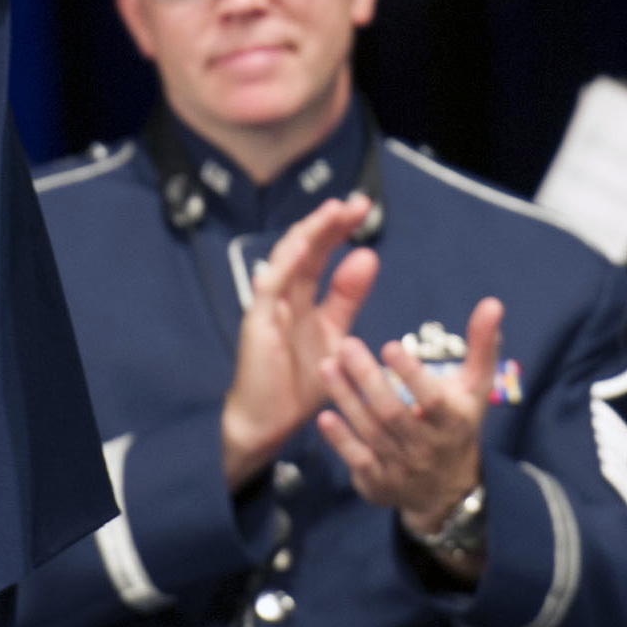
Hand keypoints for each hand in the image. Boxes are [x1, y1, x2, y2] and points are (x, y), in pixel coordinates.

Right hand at [219, 196, 378, 487]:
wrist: (270, 423)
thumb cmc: (298, 383)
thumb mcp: (336, 335)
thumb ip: (348, 297)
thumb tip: (368, 256)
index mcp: (303, 296)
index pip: (322, 253)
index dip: (340, 229)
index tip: (364, 208)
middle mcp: (285, 295)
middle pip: (306, 248)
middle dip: (330, 223)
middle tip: (357, 202)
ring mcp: (269, 306)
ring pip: (287, 259)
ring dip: (310, 233)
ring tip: (333, 212)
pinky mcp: (258, 322)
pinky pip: (270, 287)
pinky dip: (286, 264)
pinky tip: (304, 245)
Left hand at [317, 296, 505, 579]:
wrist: (447, 490)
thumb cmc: (458, 424)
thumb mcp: (475, 388)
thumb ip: (482, 345)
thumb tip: (492, 303)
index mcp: (453, 422)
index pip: (431, 399)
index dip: (410, 375)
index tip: (388, 345)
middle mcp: (427, 448)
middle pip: (392, 413)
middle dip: (367, 378)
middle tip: (345, 344)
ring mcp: (401, 468)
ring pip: (370, 431)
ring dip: (346, 398)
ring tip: (326, 366)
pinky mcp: (378, 483)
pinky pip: (357, 460)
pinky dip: (340, 440)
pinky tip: (323, 416)